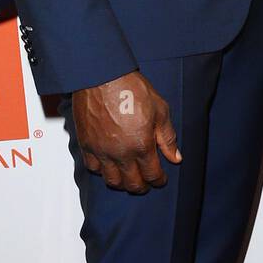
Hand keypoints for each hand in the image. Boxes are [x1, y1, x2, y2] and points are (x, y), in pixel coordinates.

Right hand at [72, 71, 181, 192]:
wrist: (102, 76)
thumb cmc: (133, 89)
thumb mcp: (160, 110)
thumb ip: (167, 137)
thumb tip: (176, 158)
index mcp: (141, 145)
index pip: (152, 175)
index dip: (159, 180)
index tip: (161, 179)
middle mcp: (120, 153)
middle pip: (132, 184)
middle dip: (142, 186)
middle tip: (146, 182)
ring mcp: (101, 151)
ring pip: (112, 181)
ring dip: (122, 182)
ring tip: (128, 176)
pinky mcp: (86, 145)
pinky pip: (93, 168)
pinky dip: (102, 170)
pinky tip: (109, 164)